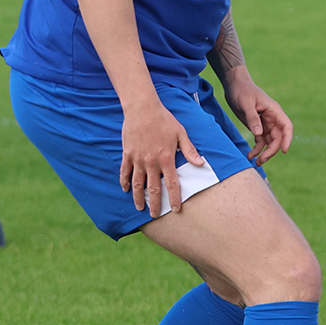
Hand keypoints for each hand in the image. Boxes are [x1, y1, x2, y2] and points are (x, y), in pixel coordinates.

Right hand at [120, 98, 206, 216]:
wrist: (142, 108)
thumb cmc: (164, 119)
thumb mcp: (181, 133)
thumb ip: (189, 150)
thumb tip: (201, 163)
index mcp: (166, 159)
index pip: (172, 184)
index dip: (174, 198)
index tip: (176, 209)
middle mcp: (151, 162)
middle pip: (153, 189)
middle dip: (154, 204)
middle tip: (154, 216)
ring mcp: (138, 159)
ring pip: (137, 183)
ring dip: (138, 197)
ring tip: (139, 207)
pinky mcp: (128, 153)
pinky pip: (125, 171)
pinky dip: (124, 182)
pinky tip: (125, 189)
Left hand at [220, 73, 293, 163]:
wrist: (233, 85)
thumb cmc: (242, 90)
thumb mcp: (246, 103)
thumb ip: (252, 118)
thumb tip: (259, 134)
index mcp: (274, 111)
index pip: (286, 126)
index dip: (287, 139)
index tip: (283, 150)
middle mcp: (272, 118)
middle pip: (278, 138)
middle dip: (272, 151)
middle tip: (262, 160)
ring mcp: (265, 123)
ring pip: (270, 142)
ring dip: (265, 153)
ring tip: (256, 163)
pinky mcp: (257, 127)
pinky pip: (260, 141)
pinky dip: (257, 149)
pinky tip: (250, 156)